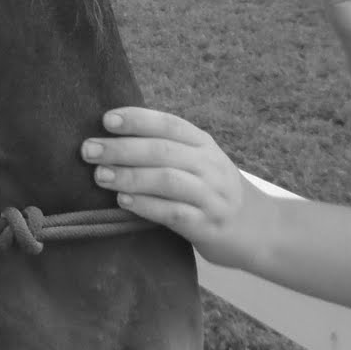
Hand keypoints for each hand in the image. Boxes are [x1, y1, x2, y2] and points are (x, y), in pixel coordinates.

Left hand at [82, 107, 272, 269]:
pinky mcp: (208, 225)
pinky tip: (123, 202)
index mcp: (204, 145)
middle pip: (162, 150)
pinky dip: (146, 205)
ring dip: (129, 175)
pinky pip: (174, 213)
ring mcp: (211, 196)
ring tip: (99, 175)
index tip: (106, 119)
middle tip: (88, 149)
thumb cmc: (216, 192)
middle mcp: (210, 166)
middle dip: (122, 148)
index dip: (138, 119)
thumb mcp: (201, 163)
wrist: (262, 230)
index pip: (169, 124)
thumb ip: (169, 150)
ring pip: (167, 179)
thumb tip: (115, 138)